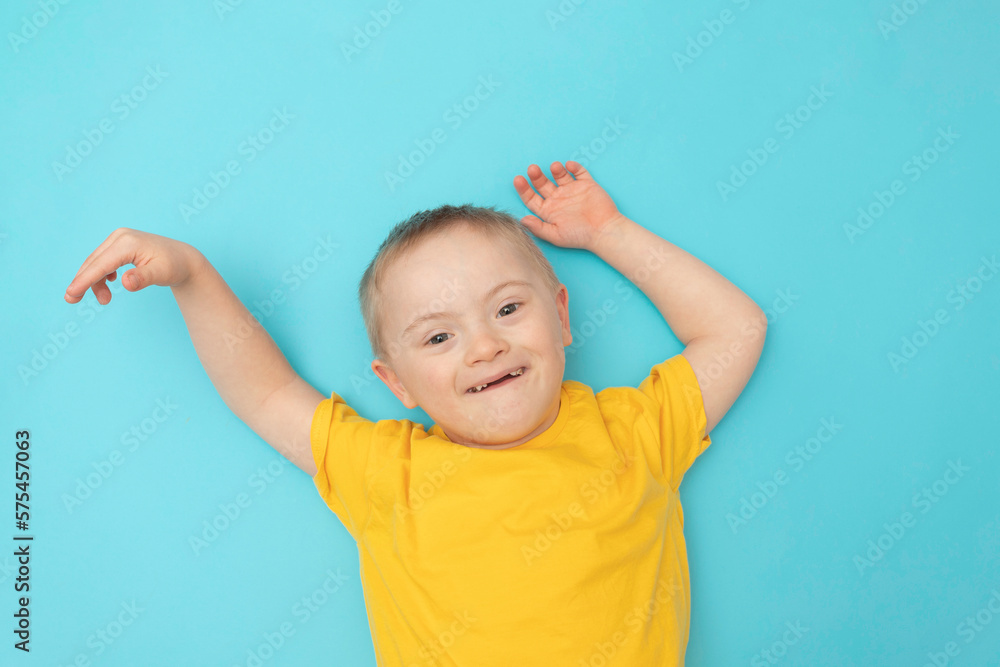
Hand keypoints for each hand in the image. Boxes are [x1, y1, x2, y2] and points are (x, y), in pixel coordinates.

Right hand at [64, 228, 205, 304]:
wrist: (183, 258)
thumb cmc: (174, 266)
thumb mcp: (162, 274)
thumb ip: (143, 278)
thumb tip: (125, 283)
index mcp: (127, 243)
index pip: (101, 264)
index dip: (84, 280)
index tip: (70, 294)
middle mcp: (120, 237)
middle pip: (94, 262)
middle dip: (82, 282)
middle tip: (71, 301)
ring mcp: (119, 239)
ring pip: (97, 262)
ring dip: (94, 282)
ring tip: (105, 300)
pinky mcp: (120, 244)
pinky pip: (103, 261)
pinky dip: (100, 274)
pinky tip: (109, 283)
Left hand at [513, 161, 624, 250]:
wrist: (604, 231)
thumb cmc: (580, 236)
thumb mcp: (556, 235)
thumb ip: (538, 228)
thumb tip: (522, 220)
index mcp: (549, 211)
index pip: (532, 198)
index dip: (524, 189)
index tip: (518, 180)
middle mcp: (558, 199)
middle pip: (542, 184)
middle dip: (536, 176)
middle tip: (532, 169)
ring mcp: (572, 191)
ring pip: (560, 175)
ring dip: (555, 169)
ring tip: (554, 166)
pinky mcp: (586, 185)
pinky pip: (579, 172)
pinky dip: (574, 167)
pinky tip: (569, 166)